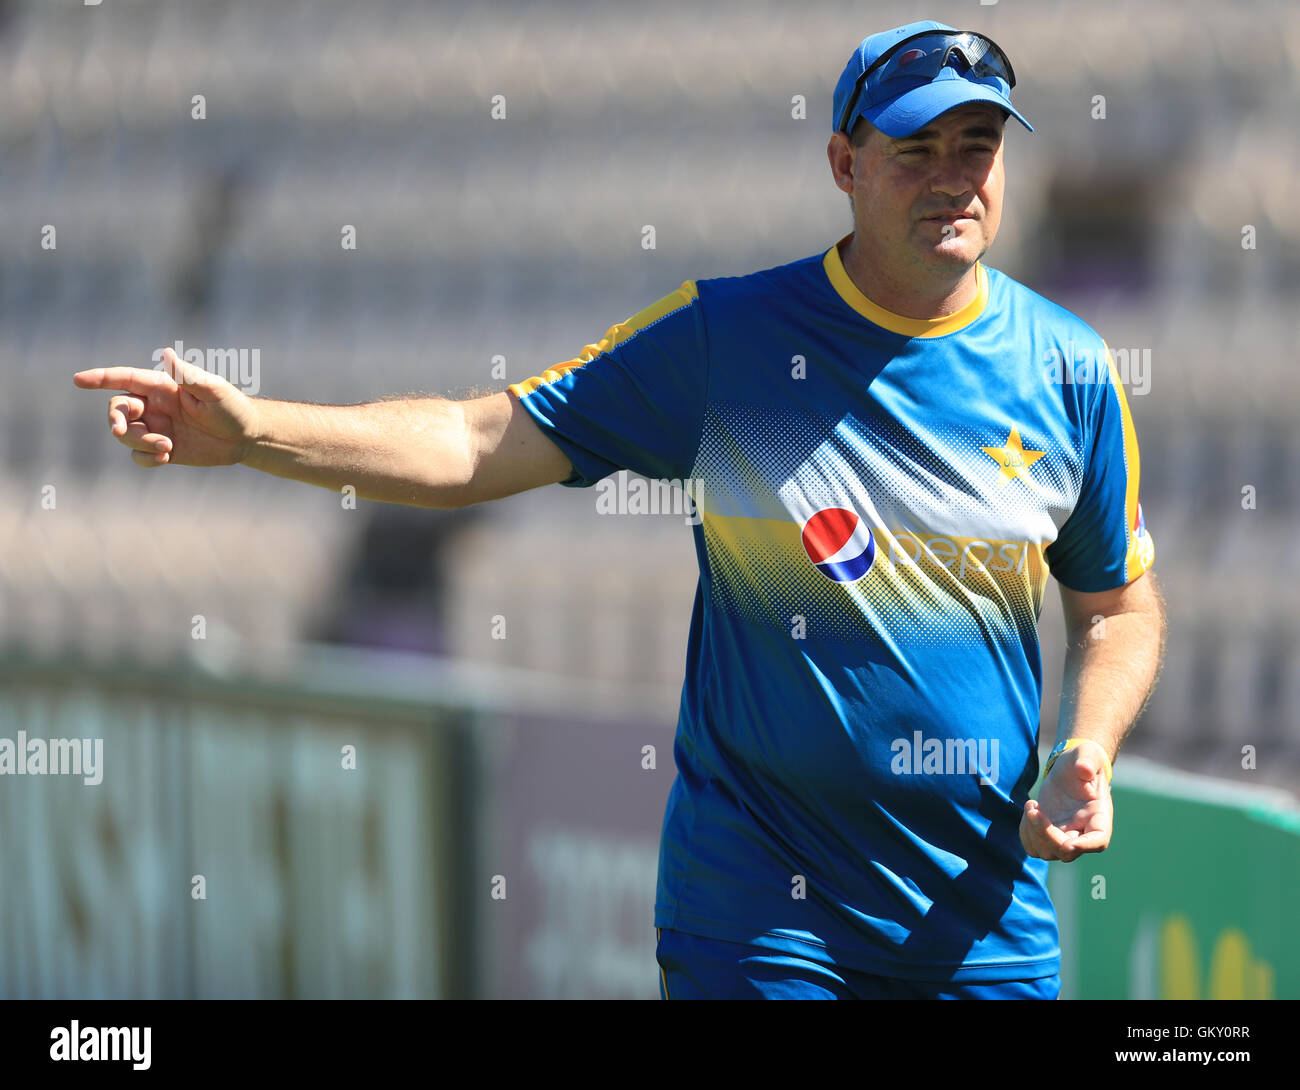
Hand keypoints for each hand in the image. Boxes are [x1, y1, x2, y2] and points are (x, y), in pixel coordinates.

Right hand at [74, 347, 259, 467]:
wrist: (246, 437)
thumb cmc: (232, 408)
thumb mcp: (213, 390)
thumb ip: (187, 376)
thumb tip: (166, 354)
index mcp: (162, 387)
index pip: (125, 379)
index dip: (100, 378)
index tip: (77, 380)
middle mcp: (154, 406)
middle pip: (118, 409)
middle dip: (115, 420)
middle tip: (122, 431)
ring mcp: (157, 428)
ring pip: (127, 435)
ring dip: (140, 442)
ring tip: (168, 448)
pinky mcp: (162, 449)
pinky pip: (139, 455)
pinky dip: (146, 458)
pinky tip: (166, 458)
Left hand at [1019, 740, 1112, 861]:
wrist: (1069, 768)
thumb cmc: (1082, 761)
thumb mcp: (1088, 755)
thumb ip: (1087, 761)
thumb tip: (1084, 769)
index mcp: (1100, 817)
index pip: (1098, 841)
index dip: (1085, 847)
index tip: (1068, 844)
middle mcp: (1083, 832)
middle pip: (1066, 851)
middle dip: (1045, 833)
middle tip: (1033, 807)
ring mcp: (1065, 836)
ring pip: (1047, 853)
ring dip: (1033, 832)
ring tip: (1031, 805)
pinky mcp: (1048, 834)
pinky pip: (1033, 847)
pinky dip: (1026, 833)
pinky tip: (1029, 810)